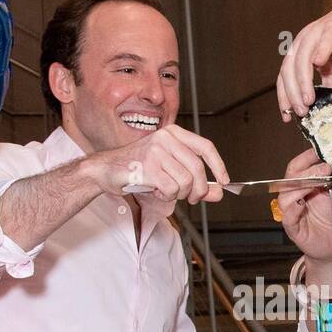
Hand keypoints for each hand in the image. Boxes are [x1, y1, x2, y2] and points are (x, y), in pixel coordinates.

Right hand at [86, 124, 229, 203]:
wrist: (107, 170)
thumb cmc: (139, 168)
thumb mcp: (170, 171)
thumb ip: (196, 181)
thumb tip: (218, 193)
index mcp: (173, 133)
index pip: (205, 146)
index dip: (219, 165)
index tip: (225, 181)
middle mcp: (166, 138)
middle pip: (197, 168)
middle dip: (200, 189)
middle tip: (193, 198)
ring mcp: (156, 151)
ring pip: (185, 181)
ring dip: (180, 194)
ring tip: (167, 191)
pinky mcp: (147, 167)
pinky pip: (171, 188)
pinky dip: (167, 195)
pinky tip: (157, 190)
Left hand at [277, 0, 331, 118]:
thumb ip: (328, 86)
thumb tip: (325, 109)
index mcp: (299, 53)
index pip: (285, 77)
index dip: (284, 96)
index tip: (288, 116)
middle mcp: (303, 42)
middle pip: (289, 69)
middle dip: (293, 93)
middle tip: (301, 111)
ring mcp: (316, 33)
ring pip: (302, 58)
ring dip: (303, 80)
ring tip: (309, 98)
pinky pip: (324, 39)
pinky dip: (320, 51)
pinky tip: (319, 64)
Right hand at [278, 149, 331, 263]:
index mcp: (304, 185)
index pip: (299, 166)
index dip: (308, 157)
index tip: (323, 150)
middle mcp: (295, 196)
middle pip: (291, 177)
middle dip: (308, 170)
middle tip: (326, 167)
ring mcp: (292, 212)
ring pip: (286, 195)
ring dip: (301, 186)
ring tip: (318, 182)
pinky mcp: (293, 229)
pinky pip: (288, 217)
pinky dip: (293, 209)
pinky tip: (301, 204)